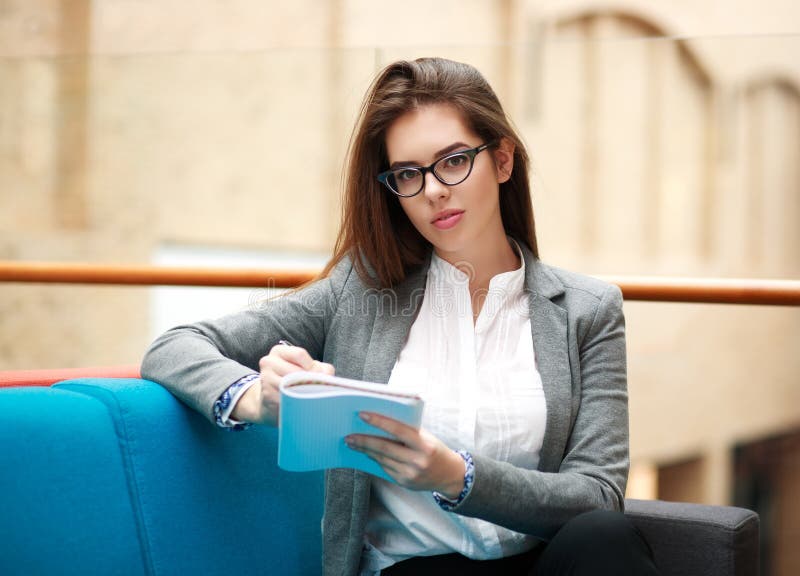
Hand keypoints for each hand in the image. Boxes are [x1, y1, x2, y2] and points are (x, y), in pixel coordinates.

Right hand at [231, 343, 333, 425]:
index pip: (299, 354)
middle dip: (310, 380)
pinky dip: (296, 400)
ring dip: (304, 392)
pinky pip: (286, 397)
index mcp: (279, 351)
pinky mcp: (267, 394)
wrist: (272, 398)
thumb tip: (326, 375)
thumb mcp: (307, 368)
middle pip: (295, 371)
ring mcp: (266, 378)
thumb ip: (321, 368)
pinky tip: (299, 402)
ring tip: (309, 394)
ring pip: (291, 385)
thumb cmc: (294, 379)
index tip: (317, 375)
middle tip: (316, 388)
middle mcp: (269, 361)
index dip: (312, 366)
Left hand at [345, 413, 465, 496]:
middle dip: (364, 441)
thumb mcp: (426, 437)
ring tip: (352, 443)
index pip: (398, 430)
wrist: (449, 475)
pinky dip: (375, 460)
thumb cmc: (435, 449)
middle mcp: (418, 461)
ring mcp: (410, 474)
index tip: (362, 415)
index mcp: (425, 445)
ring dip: (365, 451)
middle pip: (385, 448)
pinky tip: (366, 453)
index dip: (379, 422)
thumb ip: (407, 432)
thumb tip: (380, 425)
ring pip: (382, 459)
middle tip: (348, 435)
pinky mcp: (404, 482)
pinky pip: (385, 469)